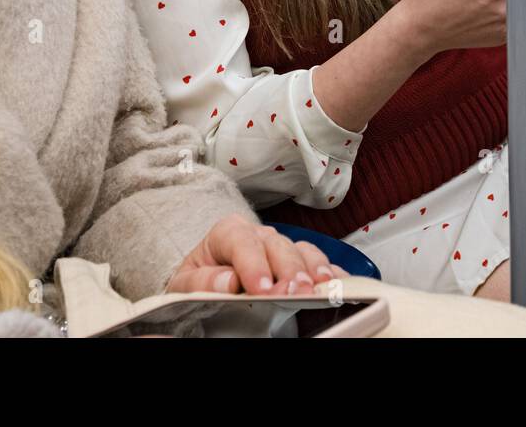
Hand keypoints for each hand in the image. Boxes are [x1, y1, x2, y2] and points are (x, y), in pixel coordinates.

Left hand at [167, 216, 345, 295]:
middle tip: (296, 291)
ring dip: (314, 269)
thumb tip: (227, 281)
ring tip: (321, 287)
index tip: (261, 289)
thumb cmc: (199, 281)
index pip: (242, 242)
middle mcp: (260, 236)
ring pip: (303, 250)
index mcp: (229, 233)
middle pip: (278, 245)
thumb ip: (202, 281)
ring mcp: (282, 248)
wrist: (208, 285)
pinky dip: (332, 272)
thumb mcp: (186, 283)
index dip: (254, 264)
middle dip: (289, 269)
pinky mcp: (299, 263)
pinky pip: (319, 263)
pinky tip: (339, 282)